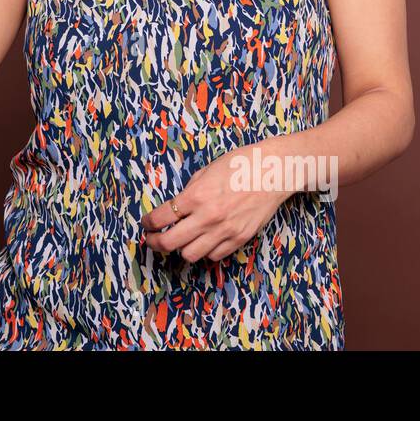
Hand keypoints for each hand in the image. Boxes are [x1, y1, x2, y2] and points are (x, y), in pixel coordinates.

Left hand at [141, 146, 291, 263]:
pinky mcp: (240, 239)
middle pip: (170, 243)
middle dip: (155, 242)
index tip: (146, 224)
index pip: (161, 218)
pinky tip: (203, 240)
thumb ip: (190, 191)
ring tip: (179, 240)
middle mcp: (208, 217)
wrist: (274, 172)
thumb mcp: (206, 171)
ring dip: (181, 248)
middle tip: (152, 238)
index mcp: (196, 196)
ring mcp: (225, 231)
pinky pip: (214, 256)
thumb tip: (176, 207)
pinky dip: (205, 251)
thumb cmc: (240, 164)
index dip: (148, 224)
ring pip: (190, 255)